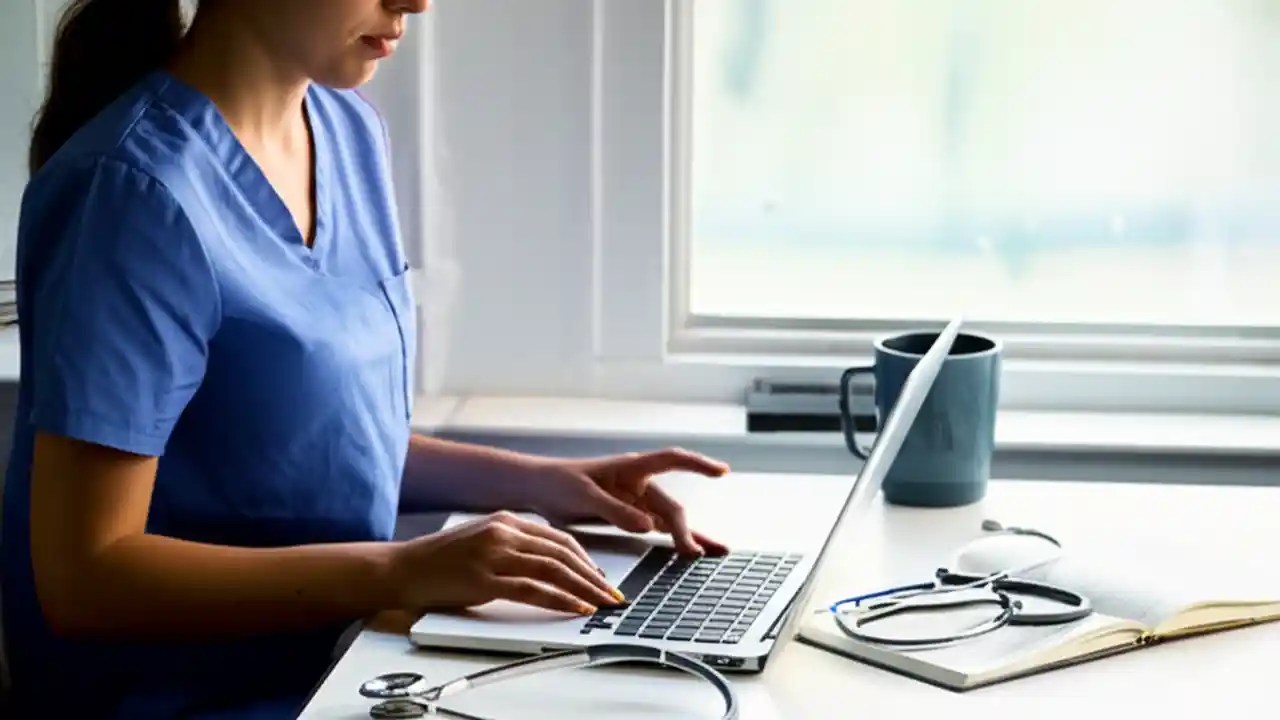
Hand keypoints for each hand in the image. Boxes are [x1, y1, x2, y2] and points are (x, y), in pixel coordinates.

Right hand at [389, 511, 625, 614]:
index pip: (558, 538)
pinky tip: (576, 607)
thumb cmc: (440, 560)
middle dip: (594, 576)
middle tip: (614, 593)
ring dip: (585, 589)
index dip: (585, 558)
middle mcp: (503, 533)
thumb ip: (513, 546)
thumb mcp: (482, 540)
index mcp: (506, 520)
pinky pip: (533, 590)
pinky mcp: (484, 578)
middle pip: (563, 553)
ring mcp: (494, 554)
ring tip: (604, 602)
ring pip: (553, 570)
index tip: (601, 576)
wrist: (403, 567)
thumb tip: (547, 564)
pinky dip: (560, 600)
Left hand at [525, 448, 730, 555]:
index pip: (671, 460)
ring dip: (689, 535)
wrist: (537, 489)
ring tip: (715, 552)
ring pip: (669, 519)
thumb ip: (615, 510)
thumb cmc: (557, 483)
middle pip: (670, 505)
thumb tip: (649, 525)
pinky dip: (672, 540)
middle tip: (692, 553)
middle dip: (685, 528)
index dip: (698, 465)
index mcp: (630, 468)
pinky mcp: (629, 516)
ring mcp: (635, 501)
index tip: (722, 472)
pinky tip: (688, 551)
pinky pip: (656, 528)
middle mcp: (638, 484)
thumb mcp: (583, 496)